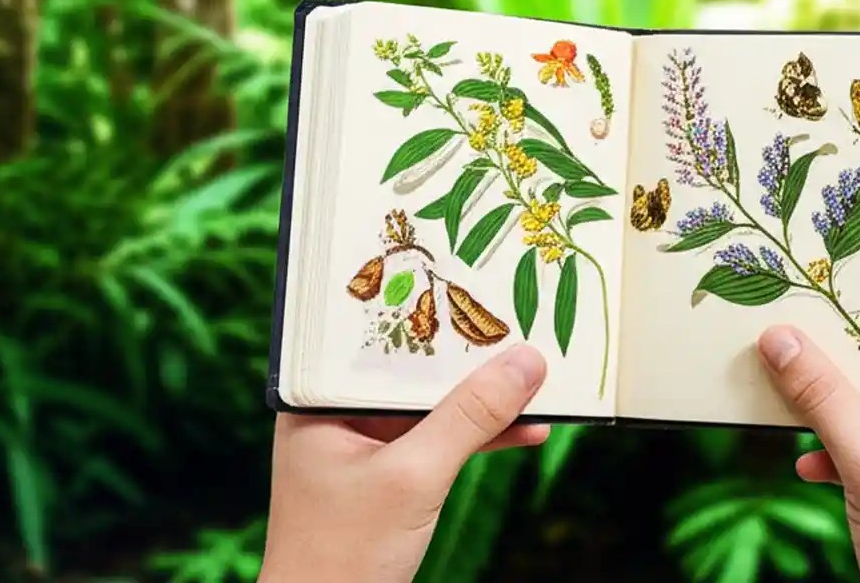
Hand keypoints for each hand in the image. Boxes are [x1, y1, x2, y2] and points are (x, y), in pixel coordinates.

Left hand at [258, 344, 548, 582]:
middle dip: (470, 361)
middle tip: (524, 334)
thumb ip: (469, 417)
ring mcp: (362, 446)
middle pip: (414, 372)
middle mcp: (335, 414)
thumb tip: (527, 363)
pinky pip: (439, 442)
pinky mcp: (387, 476)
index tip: (493, 303)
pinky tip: (526, 431)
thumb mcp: (414, 477)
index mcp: (317, 401)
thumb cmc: (344, 556)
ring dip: (485, 403)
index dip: (440, 321)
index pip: (384, 342)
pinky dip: (480, 438)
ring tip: (541, 385)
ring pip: (433, 407)